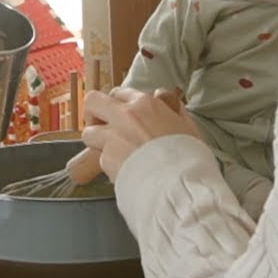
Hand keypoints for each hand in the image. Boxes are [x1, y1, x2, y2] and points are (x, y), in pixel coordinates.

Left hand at [81, 87, 202, 180]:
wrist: (178, 184)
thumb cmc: (189, 157)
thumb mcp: (188, 125)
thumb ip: (174, 110)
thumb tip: (166, 99)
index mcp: (145, 104)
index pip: (119, 92)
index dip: (119, 104)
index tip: (122, 113)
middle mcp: (124, 116)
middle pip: (93, 101)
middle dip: (95, 113)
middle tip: (103, 125)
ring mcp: (111, 138)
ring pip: (89, 132)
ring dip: (97, 140)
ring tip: (111, 151)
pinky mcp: (105, 160)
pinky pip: (100, 159)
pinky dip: (109, 165)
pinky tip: (124, 171)